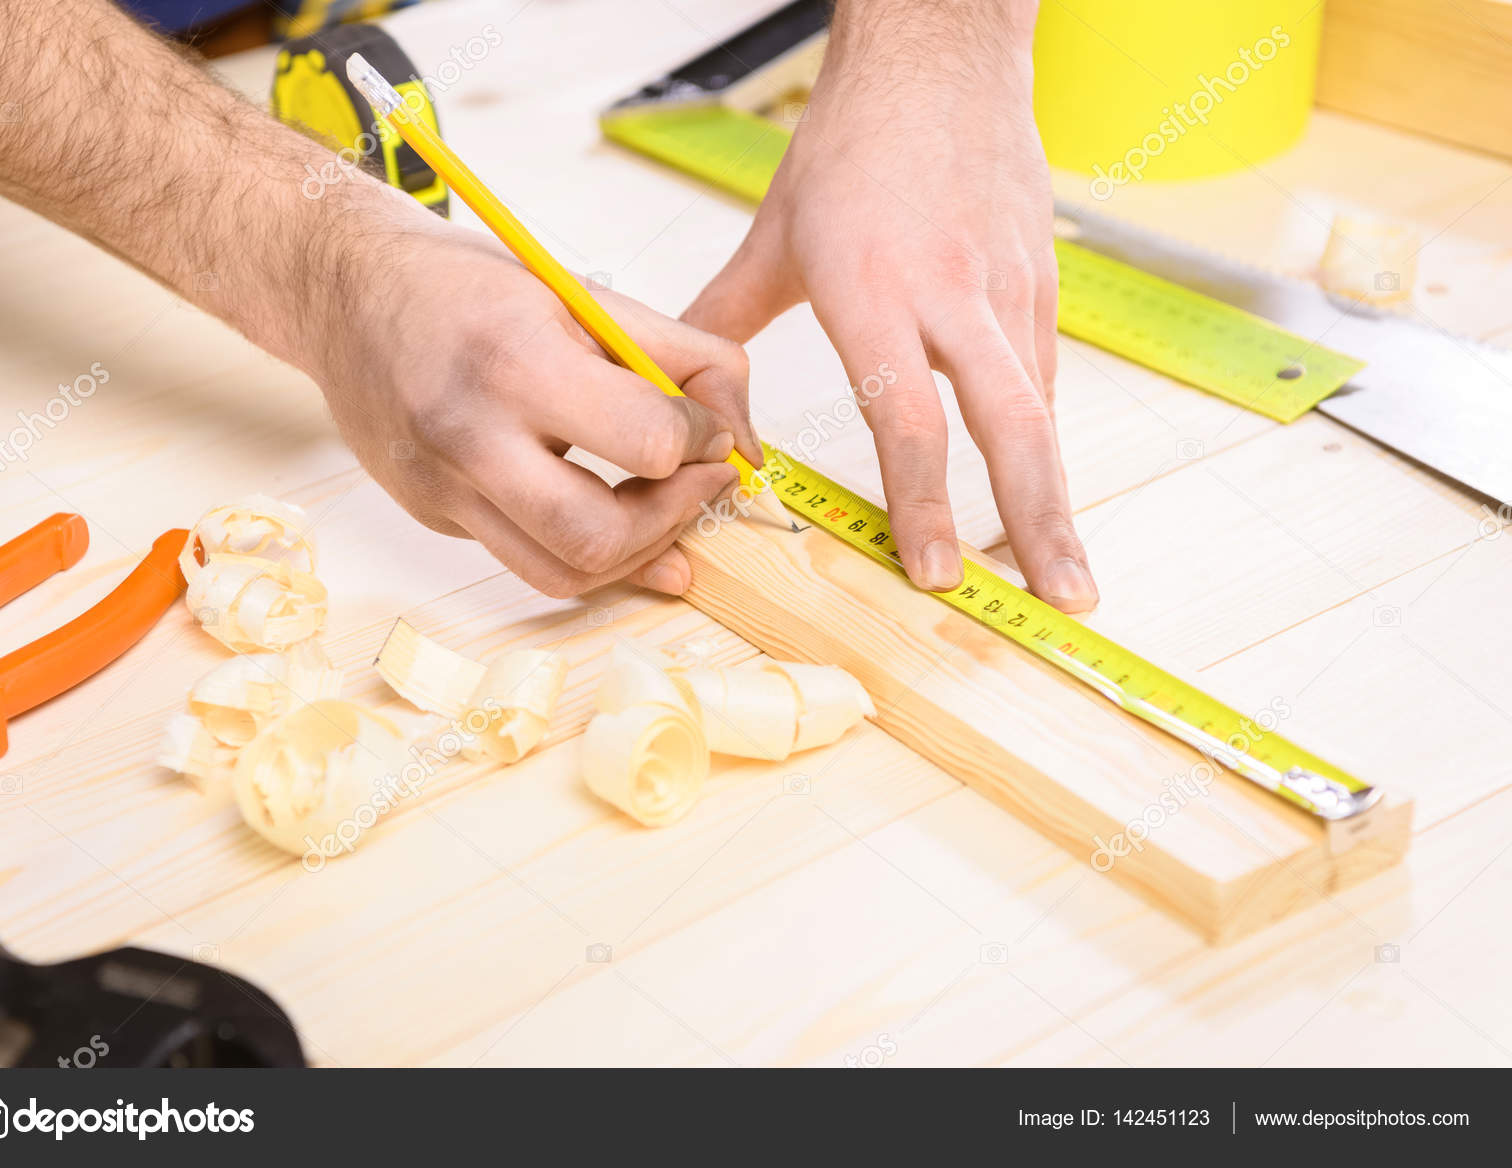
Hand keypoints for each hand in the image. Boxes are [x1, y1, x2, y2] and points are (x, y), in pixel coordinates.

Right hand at [320, 222, 757, 597]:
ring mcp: (442, 488)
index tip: (707, 428)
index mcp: (514, 360)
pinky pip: (525, 560)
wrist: (344, 292)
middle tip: (699, 483)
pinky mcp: (433, 517)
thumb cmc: (467, 286)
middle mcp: (468, 436)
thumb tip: (740, 439)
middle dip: (674, 518)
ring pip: (563, 575)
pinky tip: (608, 511)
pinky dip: (583, 547)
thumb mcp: (582, 294)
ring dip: (635, 553)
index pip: (645, 441)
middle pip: (600, 536)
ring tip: (660, 503)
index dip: (699, 440)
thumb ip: (681, 357)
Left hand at [683, 4, 1096, 610]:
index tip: (934, 573)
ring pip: (1041, 410)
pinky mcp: (1041, 280)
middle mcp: (953, 296)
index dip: (924, 504)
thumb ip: (725, 315)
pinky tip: (1044, 491)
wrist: (939, 56)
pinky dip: (1042, 439)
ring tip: (1070, 578)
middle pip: (1009, 426)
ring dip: (1057, 500)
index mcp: (877, 291)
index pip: (909, 420)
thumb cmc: (855, 143)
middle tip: (1056, 604)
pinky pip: (1045, 375)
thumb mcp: (778, 232)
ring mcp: (1009, 288)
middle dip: (1035, 523)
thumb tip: (677, 378)